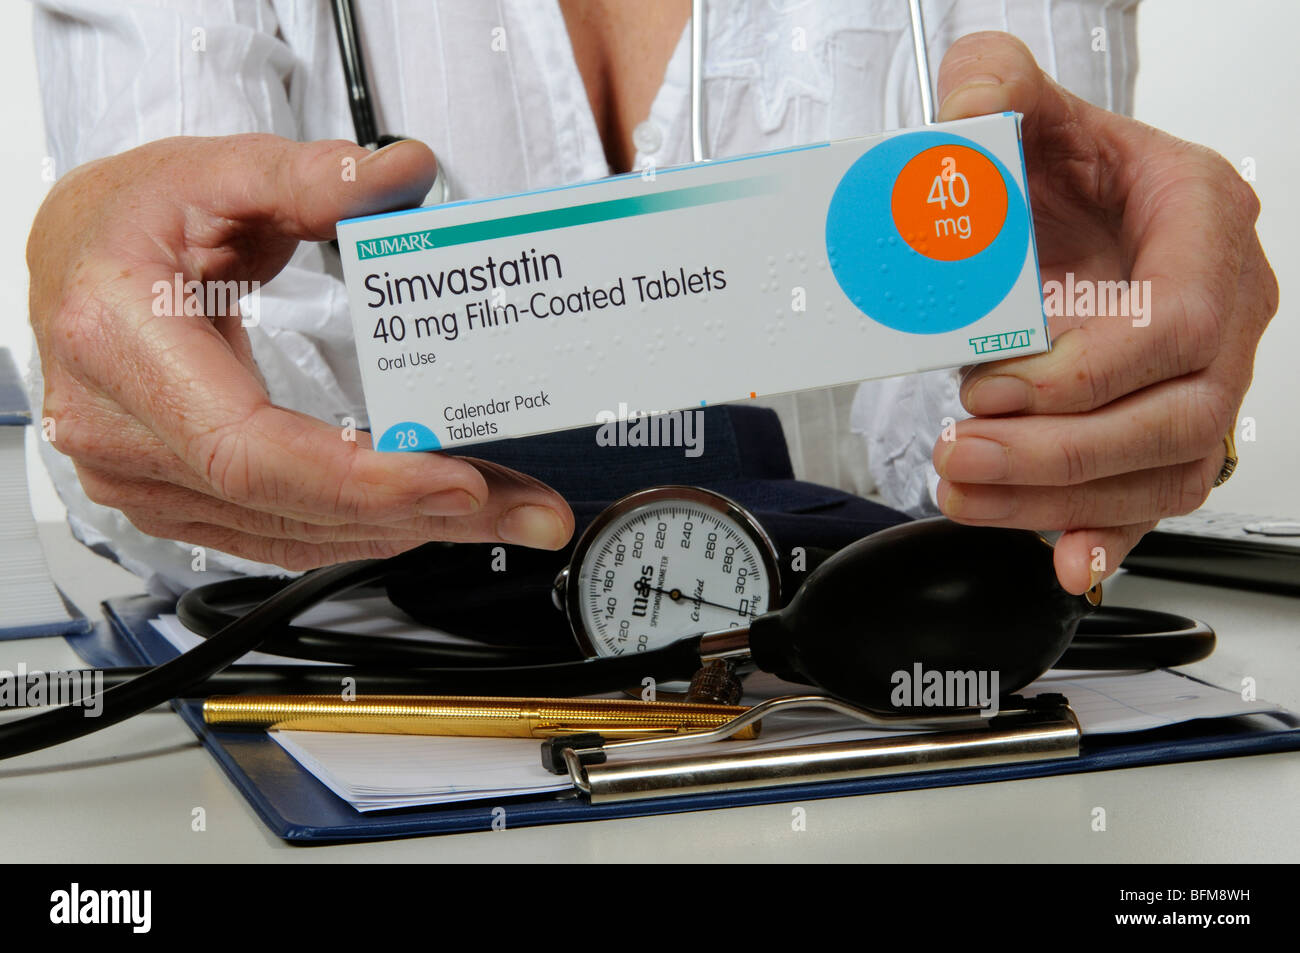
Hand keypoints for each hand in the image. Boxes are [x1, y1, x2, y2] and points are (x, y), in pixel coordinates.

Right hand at [28, 134, 573, 569]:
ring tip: (503, 513)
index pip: (253, 450)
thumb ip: (308, 176)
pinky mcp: (175, 499)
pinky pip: (278, 538)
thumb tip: (399, 173)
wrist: (77, 257)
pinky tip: (425, 521)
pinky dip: (361, 532)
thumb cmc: (124, 220)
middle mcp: (121, 432)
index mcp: (121, 344)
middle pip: (293, 508)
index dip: (361, 481)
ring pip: (294, 537)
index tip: (455, 481)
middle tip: (522, 509)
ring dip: (408, 530)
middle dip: (423, 515)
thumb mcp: (213, 171)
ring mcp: (143, 479)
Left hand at [928, 33, 1277, 594]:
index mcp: (1201, 223)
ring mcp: (1203, 377)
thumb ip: (992, 89)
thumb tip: (960, 119)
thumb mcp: (1028, 102)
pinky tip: (1067, 560)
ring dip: (1062, 499)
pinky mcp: (1164, 427)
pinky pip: (1158, 499)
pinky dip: (1110, 535)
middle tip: (964, 449)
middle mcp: (1224, 308)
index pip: (1181, 320)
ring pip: (1165, 470)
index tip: (997, 384)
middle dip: (1061, 449)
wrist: (1075, 202)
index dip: (1089, 371)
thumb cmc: (1067, 161)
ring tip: (967, 491)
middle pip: (1176, 414)